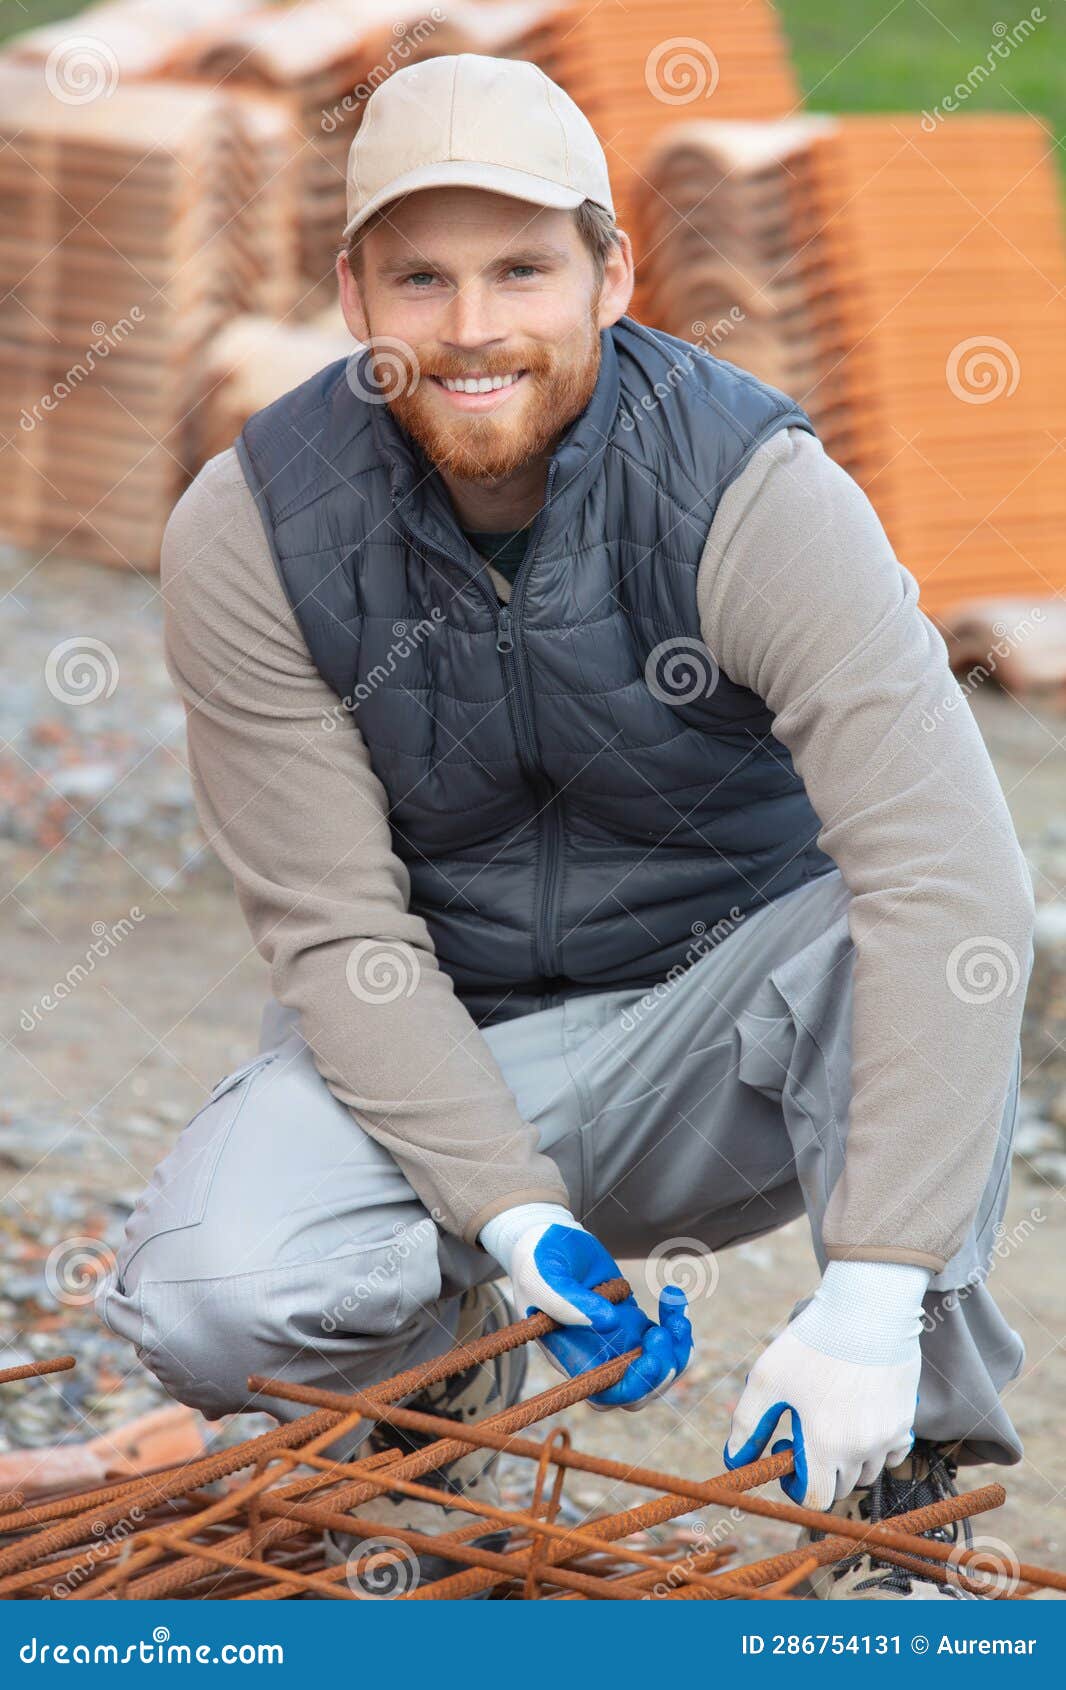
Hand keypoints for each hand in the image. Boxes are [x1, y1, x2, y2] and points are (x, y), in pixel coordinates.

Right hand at [479, 1204, 692, 1409]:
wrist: (549, 1237)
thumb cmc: (537, 1261)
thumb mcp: (543, 1277)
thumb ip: (567, 1301)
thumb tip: (609, 1322)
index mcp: (573, 1357)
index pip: (607, 1394)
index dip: (633, 1388)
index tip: (650, 1359)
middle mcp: (597, 1356)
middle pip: (640, 1389)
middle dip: (662, 1369)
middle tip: (661, 1334)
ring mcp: (618, 1340)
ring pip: (659, 1365)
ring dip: (676, 1346)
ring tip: (672, 1303)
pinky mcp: (633, 1321)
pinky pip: (666, 1337)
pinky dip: (676, 1320)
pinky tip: (673, 1294)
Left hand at [723, 1260, 928, 1508]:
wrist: (867, 1309)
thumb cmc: (812, 1342)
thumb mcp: (767, 1379)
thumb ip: (747, 1424)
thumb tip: (734, 1460)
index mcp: (826, 1445)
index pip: (816, 1499)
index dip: (797, 1488)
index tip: (788, 1456)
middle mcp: (862, 1448)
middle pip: (841, 1486)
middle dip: (820, 1469)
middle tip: (805, 1427)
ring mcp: (888, 1436)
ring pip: (867, 1469)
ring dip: (847, 1457)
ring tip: (831, 1415)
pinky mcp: (906, 1420)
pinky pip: (891, 1452)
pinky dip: (876, 1446)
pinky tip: (859, 1414)